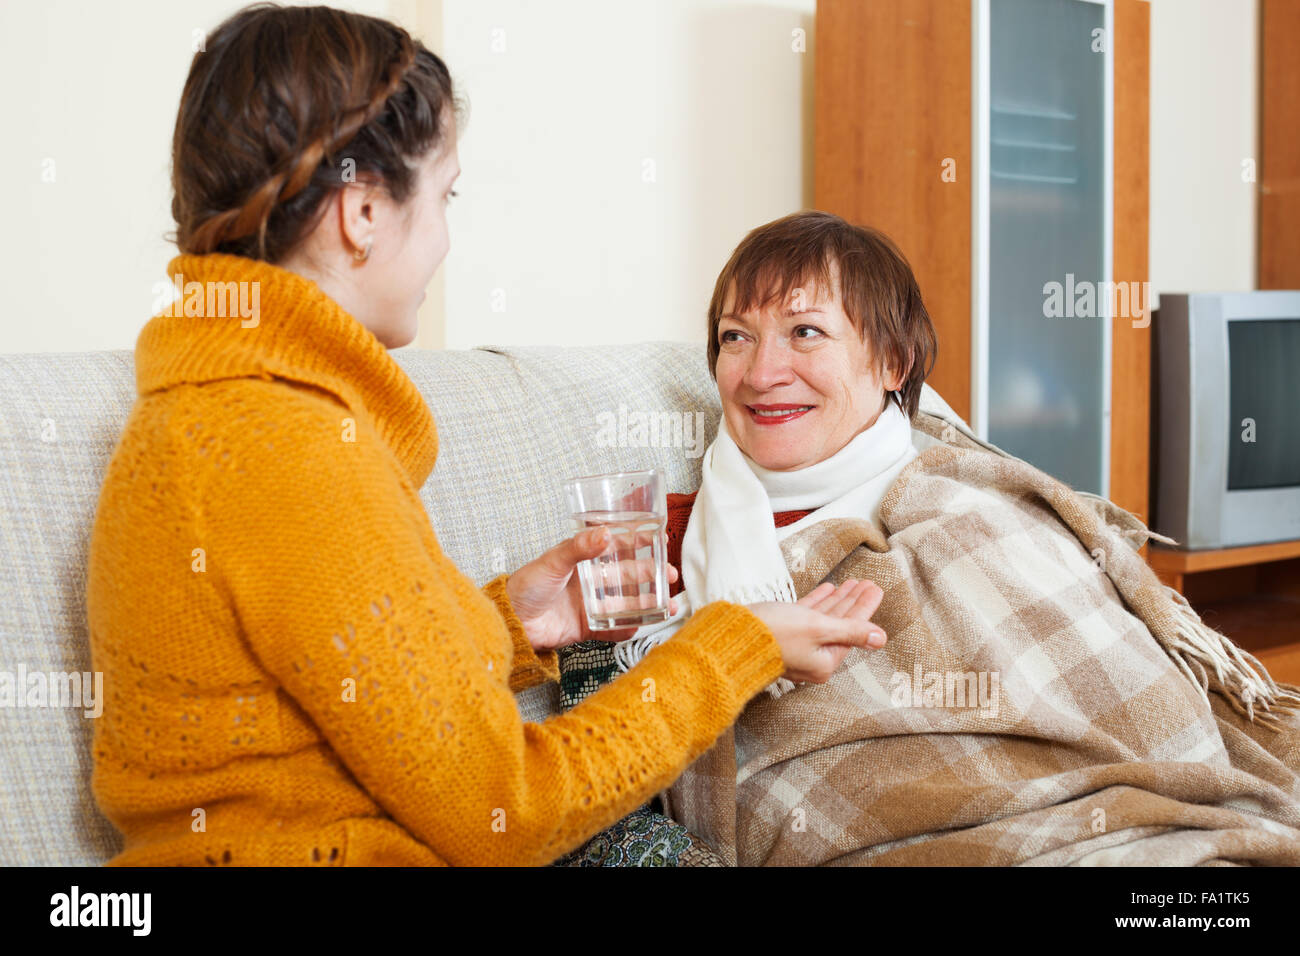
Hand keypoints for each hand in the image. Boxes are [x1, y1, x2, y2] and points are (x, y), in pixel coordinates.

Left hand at [505, 528, 679, 651]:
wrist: (510, 620)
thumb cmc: (524, 586)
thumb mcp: (552, 561)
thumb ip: (579, 548)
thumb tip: (606, 534)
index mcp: (582, 559)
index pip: (615, 547)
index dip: (637, 542)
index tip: (658, 538)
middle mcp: (590, 581)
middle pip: (627, 576)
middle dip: (651, 575)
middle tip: (670, 576)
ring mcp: (590, 604)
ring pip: (625, 603)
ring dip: (647, 603)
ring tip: (667, 605)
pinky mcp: (587, 627)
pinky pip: (612, 628)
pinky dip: (627, 628)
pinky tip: (641, 625)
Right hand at [747, 579, 886, 684]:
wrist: (732, 638)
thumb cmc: (774, 634)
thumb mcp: (817, 629)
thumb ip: (850, 631)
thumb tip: (880, 639)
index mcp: (824, 662)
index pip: (853, 630)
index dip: (865, 607)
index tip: (875, 589)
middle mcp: (812, 657)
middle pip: (840, 624)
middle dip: (854, 602)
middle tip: (867, 583)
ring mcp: (797, 646)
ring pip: (824, 619)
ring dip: (838, 600)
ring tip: (851, 583)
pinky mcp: (782, 635)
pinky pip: (806, 617)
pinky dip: (818, 602)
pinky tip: (826, 589)